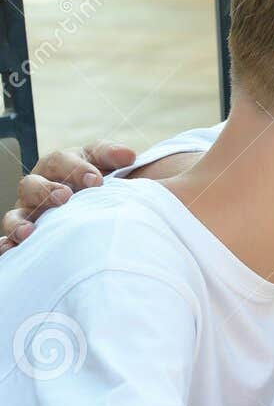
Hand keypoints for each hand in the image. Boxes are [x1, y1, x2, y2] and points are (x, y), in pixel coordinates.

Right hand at [0, 141, 135, 253]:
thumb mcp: (107, 164)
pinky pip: (9, 238)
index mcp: (60, 165)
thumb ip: (114, 156)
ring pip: (16, 214)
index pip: (62, 161)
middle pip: (32, 185)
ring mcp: (29, 211)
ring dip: (20, 222)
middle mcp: (39, 186)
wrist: (100, 204)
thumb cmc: (102, 180)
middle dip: (46, 191)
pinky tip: (9, 250)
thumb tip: (129, 156)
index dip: (77, 169)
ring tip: (30, 231)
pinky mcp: (24, 233)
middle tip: (65, 197)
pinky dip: (6, 243)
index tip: (96, 181)